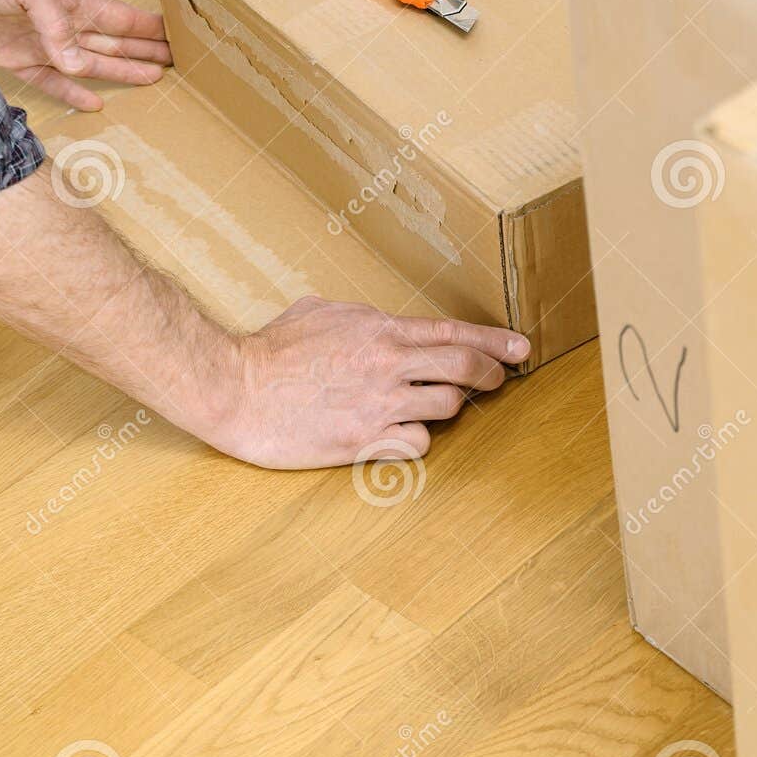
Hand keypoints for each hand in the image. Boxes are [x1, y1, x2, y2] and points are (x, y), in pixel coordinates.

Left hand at [0, 0, 171, 109]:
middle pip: (114, 43)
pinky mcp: (12, 57)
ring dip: (120, 72)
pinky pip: (50, 81)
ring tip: (150, 80)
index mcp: (73, 0)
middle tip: (176, 63)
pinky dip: (72, 92)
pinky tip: (93, 103)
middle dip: (145, 51)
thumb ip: (57, 24)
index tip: (179, 37)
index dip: (151, 29)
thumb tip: (78, 65)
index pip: (123, 19)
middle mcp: (62, 22)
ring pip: (90, 63)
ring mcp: (39, 41)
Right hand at [200, 295, 530, 468]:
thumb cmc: (270, 351)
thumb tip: (376, 322)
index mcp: (379, 331)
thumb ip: (358, 317)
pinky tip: (400, 436)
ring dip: (448, 407)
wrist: (236, 389)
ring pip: (446, 407)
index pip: (453, 333)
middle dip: (490, 374)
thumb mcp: (319, 312)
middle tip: (499, 379)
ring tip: (431, 406)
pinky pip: (416, 444)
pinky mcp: (365, 441)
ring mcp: (379, 405)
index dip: (494, 341)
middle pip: (464, 368)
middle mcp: (387, 365)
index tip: (520, 347)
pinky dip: (416, 441)